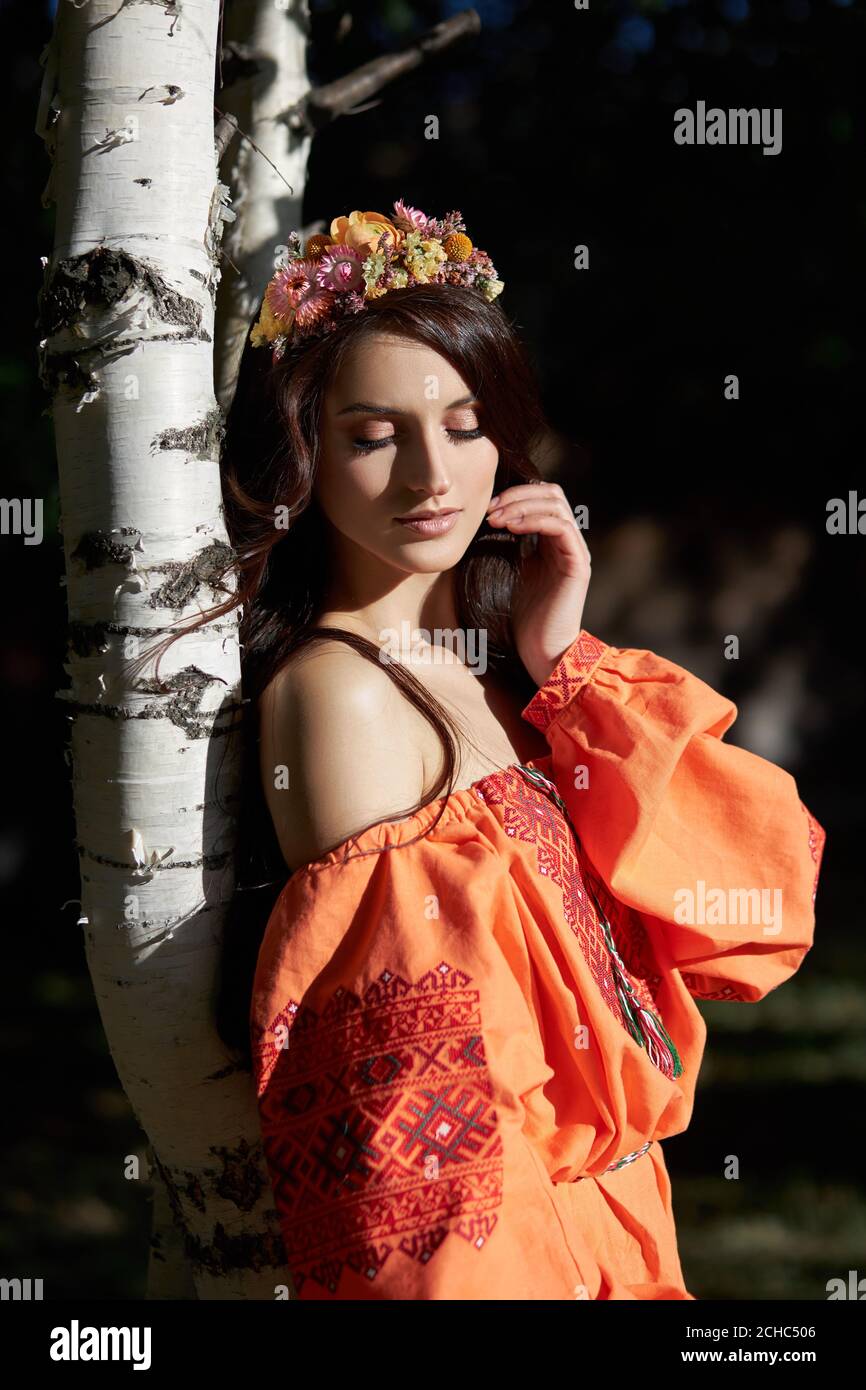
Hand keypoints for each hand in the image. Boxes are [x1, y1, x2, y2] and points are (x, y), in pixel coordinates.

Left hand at [485, 481, 590, 686]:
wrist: (542, 650)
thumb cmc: (525, 617)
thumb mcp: (514, 571)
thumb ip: (511, 545)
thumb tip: (491, 518)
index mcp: (554, 542)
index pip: (543, 498)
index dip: (516, 495)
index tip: (487, 509)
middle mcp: (569, 542)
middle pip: (553, 493)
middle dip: (518, 495)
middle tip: (490, 510)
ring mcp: (576, 551)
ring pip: (557, 505)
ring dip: (522, 506)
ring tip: (497, 519)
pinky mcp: (578, 564)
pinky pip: (561, 527)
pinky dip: (534, 520)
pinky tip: (510, 528)